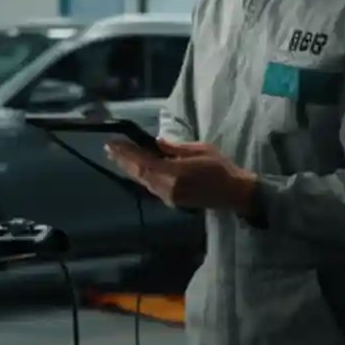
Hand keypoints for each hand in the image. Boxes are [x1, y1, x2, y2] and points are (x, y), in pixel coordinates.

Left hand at [104, 138, 257, 214]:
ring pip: (143, 181)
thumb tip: (157, 143)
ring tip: (118, 156)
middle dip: (123, 160)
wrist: (234, 193)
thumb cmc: (220, 168)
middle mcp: (167, 188)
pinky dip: (141, 176)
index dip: (126, 154)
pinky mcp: (172, 201)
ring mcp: (169, 197)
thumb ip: (176, 148)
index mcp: (174, 174)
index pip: (143, 163)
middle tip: (110, 148)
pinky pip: (151, 186)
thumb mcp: (200, 149)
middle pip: (139, 174)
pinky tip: (136, 168)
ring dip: (130, 168)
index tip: (112, 144)